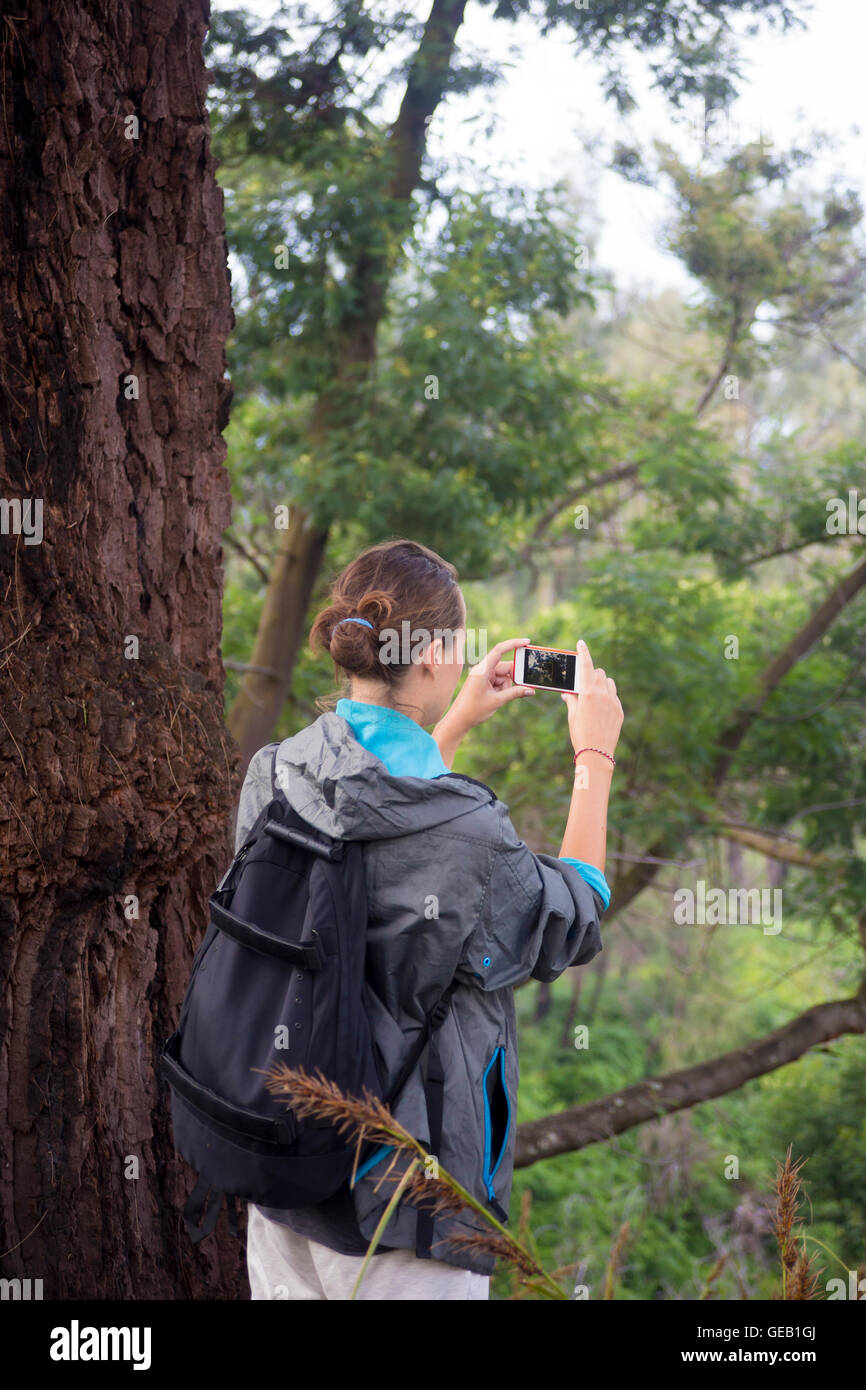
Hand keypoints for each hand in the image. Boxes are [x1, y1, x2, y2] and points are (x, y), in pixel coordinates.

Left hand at [438, 637, 535, 737]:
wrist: (458, 720)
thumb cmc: (473, 710)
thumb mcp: (497, 701)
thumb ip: (515, 693)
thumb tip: (531, 690)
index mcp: (482, 670)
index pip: (499, 650)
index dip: (514, 644)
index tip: (528, 642)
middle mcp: (483, 670)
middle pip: (505, 667)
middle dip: (513, 679)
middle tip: (521, 688)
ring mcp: (483, 676)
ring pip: (504, 677)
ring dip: (506, 688)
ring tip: (497, 699)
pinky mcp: (484, 682)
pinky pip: (499, 682)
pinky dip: (502, 690)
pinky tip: (496, 699)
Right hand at [561, 639, 622, 763]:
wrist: (597, 753)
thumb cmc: (580, 734)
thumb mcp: (572, 716)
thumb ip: (571, 700)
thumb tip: (568, 693)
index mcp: (588, 693)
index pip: (586, 666)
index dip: (583, 652)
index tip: (581, 643)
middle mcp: (603, 694)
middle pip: (599, 673)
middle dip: (592, 674)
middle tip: (584, 684)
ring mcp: (614, 702)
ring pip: (609, 683)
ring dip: (602, 684)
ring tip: (594, 696)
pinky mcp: (620, 711)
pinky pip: (614, 697)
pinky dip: (608, 697)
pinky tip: (601, 710)